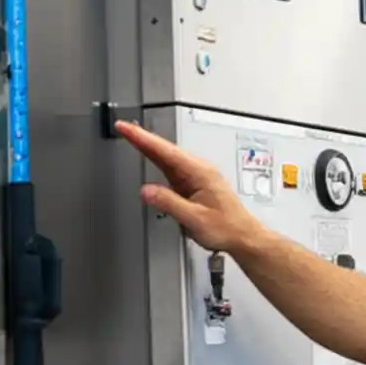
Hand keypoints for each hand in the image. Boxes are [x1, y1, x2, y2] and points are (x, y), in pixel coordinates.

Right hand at [114, 120, 264, 252]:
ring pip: (168, 158)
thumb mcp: (194, 218)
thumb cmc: (226, 227)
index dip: (143, 139)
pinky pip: (171, 168)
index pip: (166, 152)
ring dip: (149, 147)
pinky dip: (157, 159)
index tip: (127, 129)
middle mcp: (200, 171)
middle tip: (123, 127)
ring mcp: (197, 177)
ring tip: (130, 136)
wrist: (242, 236)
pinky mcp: (194, 185)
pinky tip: (149, 156)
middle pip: (166, 150)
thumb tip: (147, 191)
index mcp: (201, 173)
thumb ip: (169, 203)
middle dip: (143, 137)